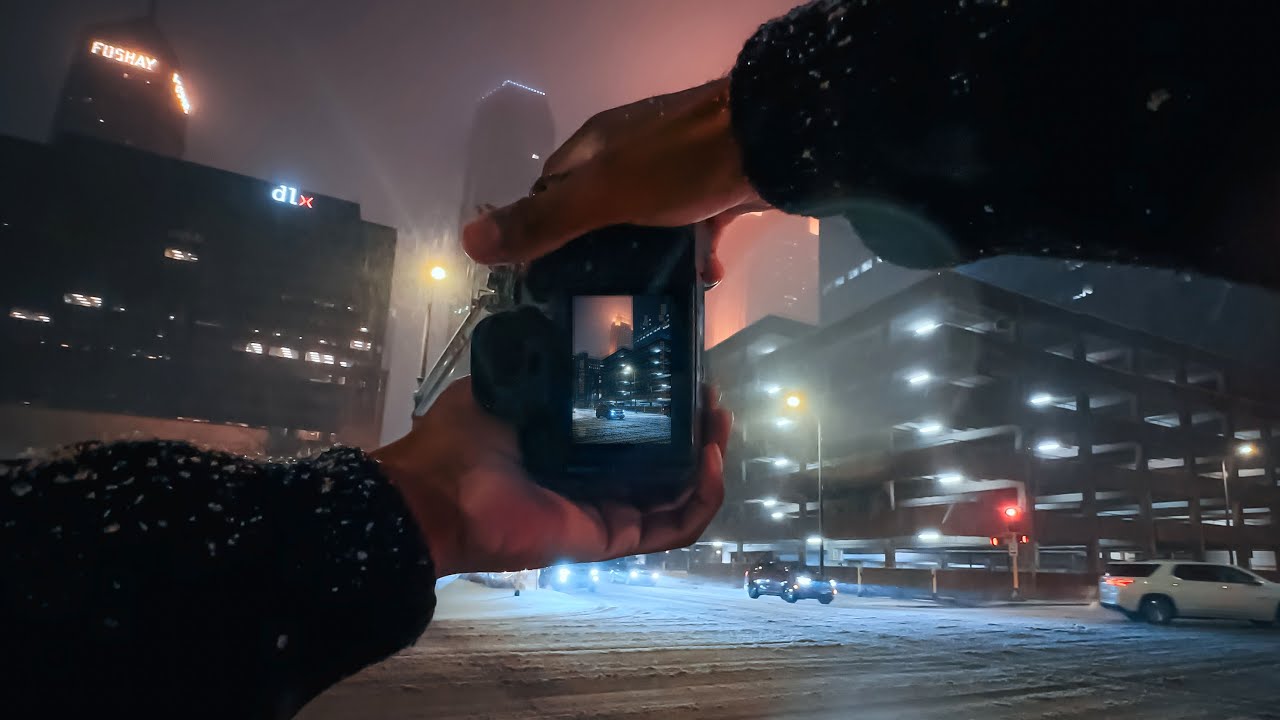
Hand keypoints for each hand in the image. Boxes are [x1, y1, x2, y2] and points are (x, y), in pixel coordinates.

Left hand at [370, 378, 731, 575]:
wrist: (436, 493)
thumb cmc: (463, 437)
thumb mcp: (512, 383)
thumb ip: (547, 365)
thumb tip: (577, 325)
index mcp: (574, 443)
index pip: (637, 427)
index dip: (668, 404)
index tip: (685, 372)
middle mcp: (596, 477)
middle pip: (667, 461)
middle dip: (698, 429)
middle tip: (710, 395)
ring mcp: (607, 510)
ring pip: (679, 493)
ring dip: (707, 460)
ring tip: (718, 422)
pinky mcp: (611, 537)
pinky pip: (672, 527)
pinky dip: (700, 497)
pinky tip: (709, 460)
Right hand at [461, 78, 767, 286]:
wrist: (769, 142)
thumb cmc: (678, 164)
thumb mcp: (601, 196)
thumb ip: (542, 222)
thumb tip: (469, 242)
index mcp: (593, 149)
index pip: (548, 195)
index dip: (539, 236)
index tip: (538, 285)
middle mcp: (628, 157)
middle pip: (596, 214)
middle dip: (593, 258)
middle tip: (589, 309)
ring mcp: (673, 174)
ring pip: (644, 227)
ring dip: (645, 264)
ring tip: (640, 310)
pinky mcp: (711, 191)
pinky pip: (691, 231)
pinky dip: (691, 258)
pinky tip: (698, 285)